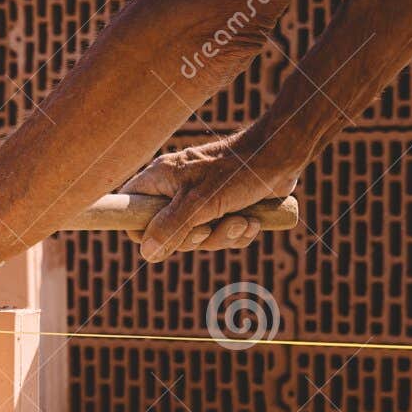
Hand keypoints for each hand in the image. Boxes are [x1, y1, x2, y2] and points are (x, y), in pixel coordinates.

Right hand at [121, 133, 299, 261]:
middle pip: (166, 234)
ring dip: (223, 236)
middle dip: (195, 237)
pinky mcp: (222, 210)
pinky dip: (236, 234)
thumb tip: (146, 252)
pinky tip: (250, 220)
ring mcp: (198, 202)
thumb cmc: (239, 171)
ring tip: (241, 219)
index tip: (164, 236)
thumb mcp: (201, 202)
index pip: (129, 209)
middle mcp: (174, 190)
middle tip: (210, 224)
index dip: (141, 230)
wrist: (282, 159)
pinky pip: (219, 237)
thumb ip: (172, 227)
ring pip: (197, 239)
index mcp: (159, 179)